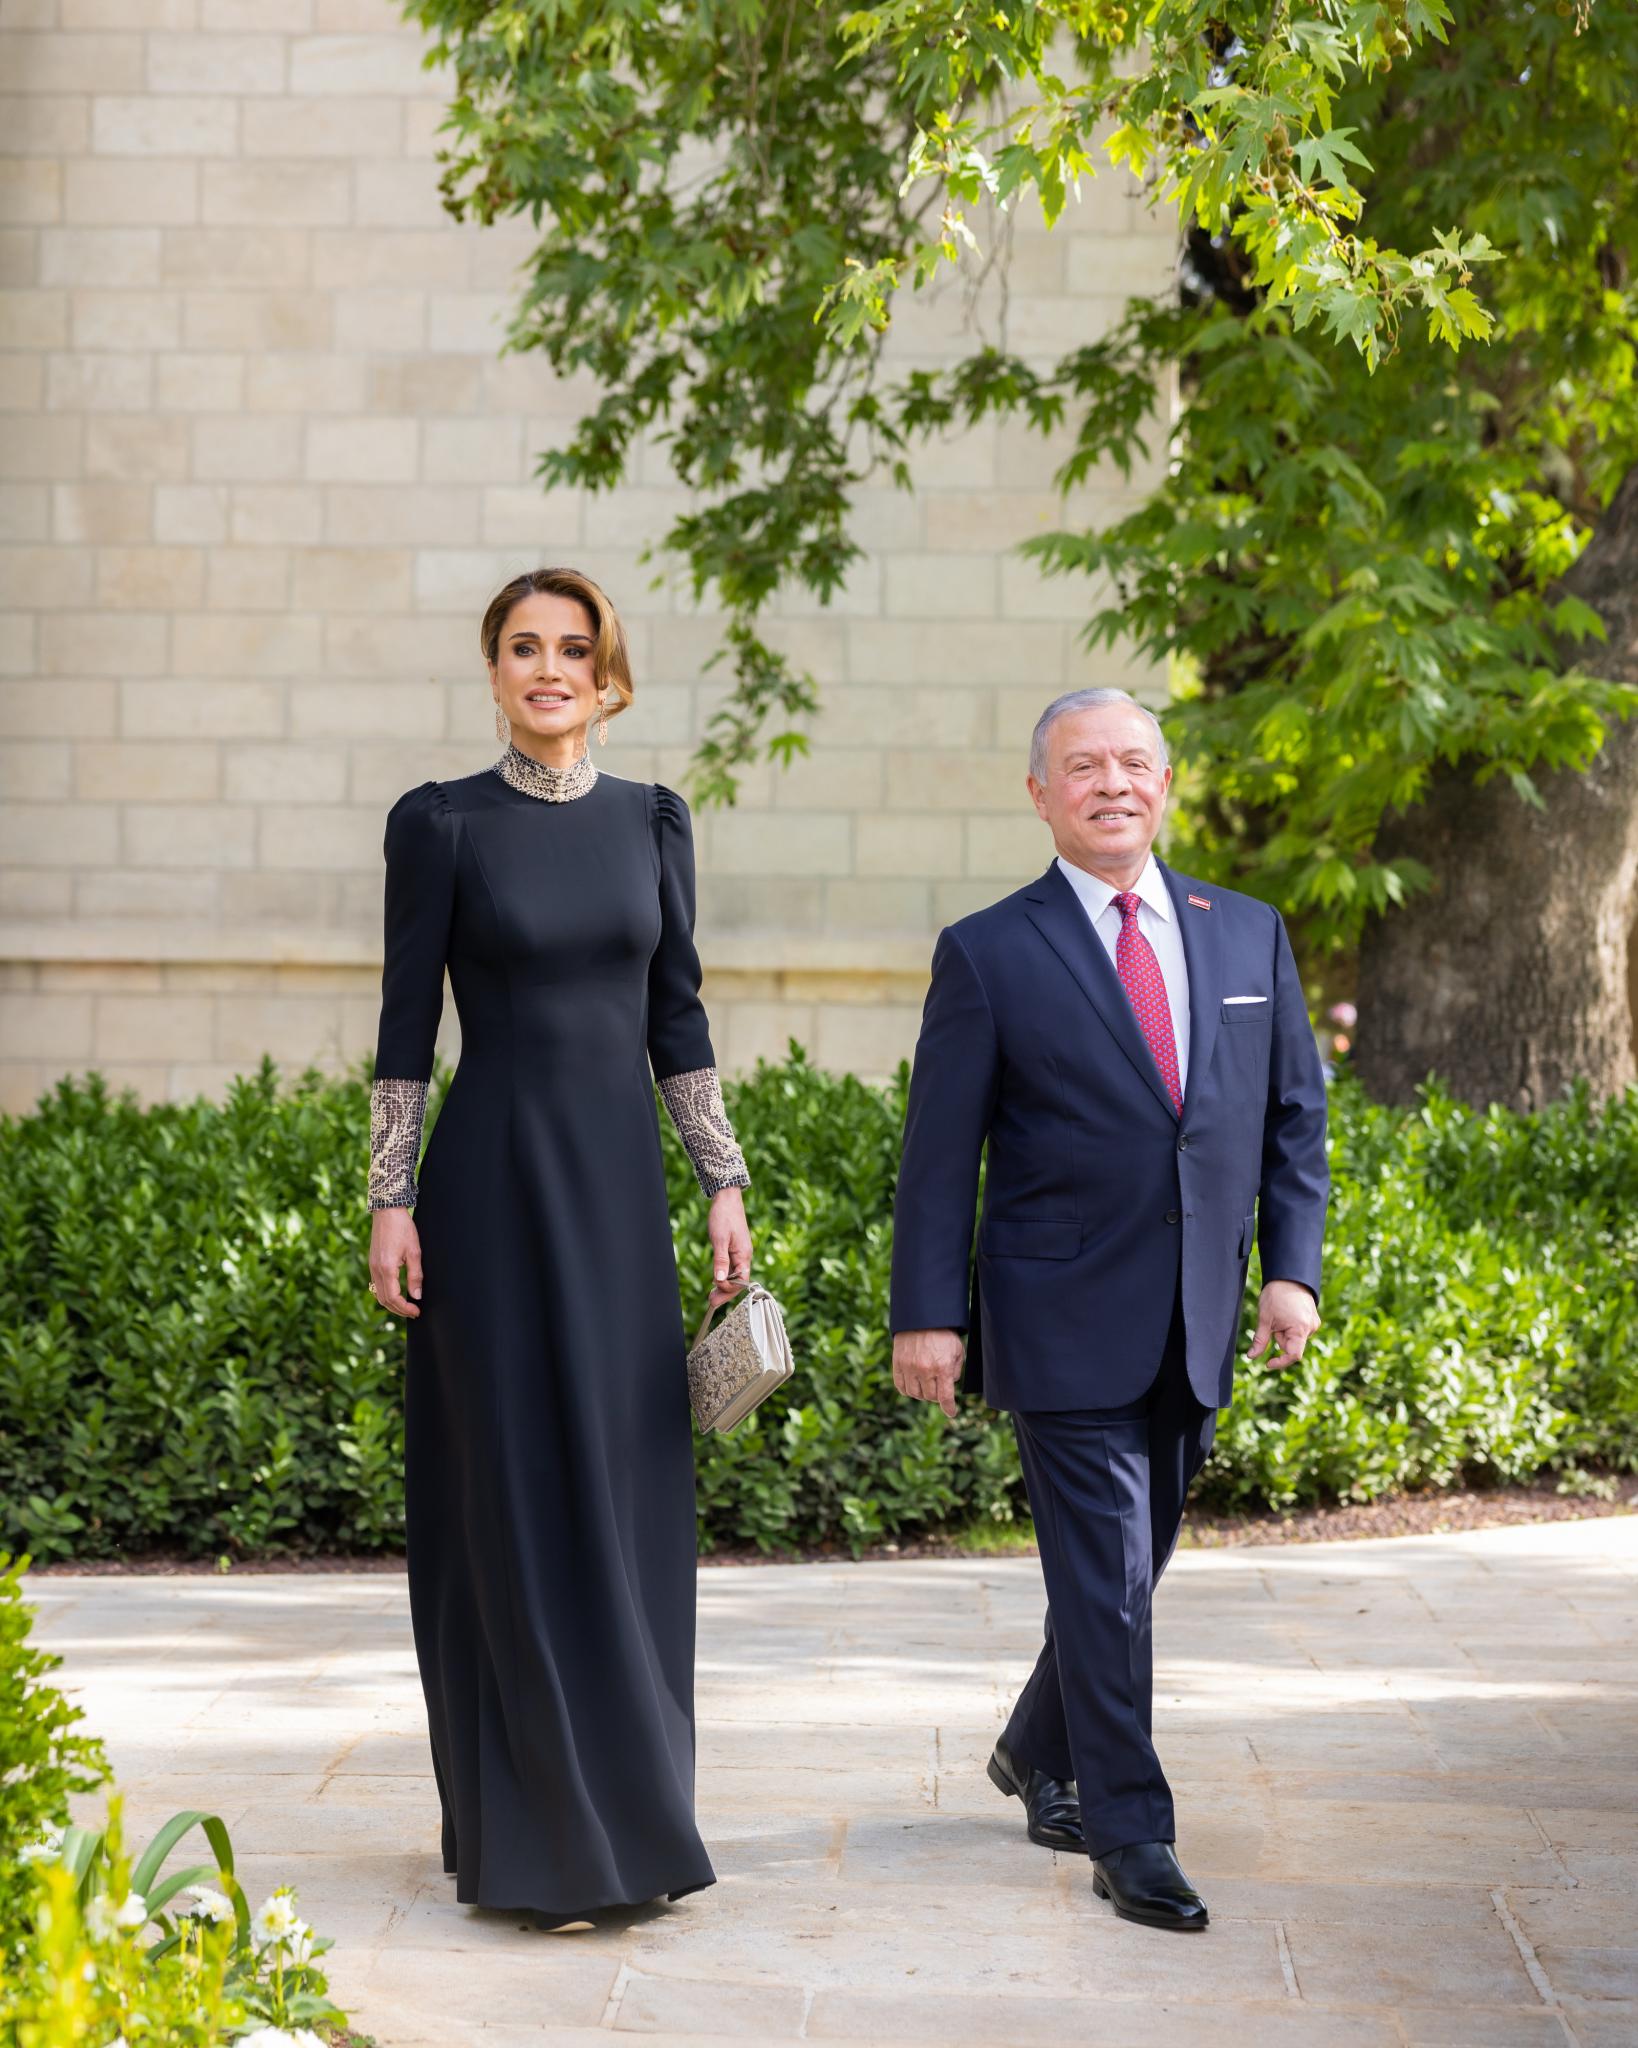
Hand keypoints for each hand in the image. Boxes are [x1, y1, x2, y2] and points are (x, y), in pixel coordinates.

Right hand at [370, 1208, 422, 1317]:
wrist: (387, 1212)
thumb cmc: (403, 1228)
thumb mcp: (414, 1252)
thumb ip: (415, 1275)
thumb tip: (417, 1296)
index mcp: (386, 1268)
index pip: (393, 1298)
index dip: (405, 1308)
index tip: (417, 1311)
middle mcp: (376, 1270)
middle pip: (384, 1300)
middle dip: (398, 1310)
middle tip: (414, 1312)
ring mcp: (372, 1267)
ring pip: (378, 1294)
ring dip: (392, 1304)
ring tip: (407, 1306)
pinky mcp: (372, 1263)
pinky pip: (376, 1285)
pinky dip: (386, 1294)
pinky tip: (397, 1293)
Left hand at [707, 1186, 751, 1307]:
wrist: (727, 1198)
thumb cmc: (724, 1216)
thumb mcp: (719, 1240)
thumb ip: (721, 1261)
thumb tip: (721, 1280)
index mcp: (744, 1255)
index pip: (740, 1282)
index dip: (728, 1290)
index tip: (714, 1295)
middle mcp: (744, 1255)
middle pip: (738, 1281)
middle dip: (725, 1293)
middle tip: (711, 1303)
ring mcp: (740, 1252)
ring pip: (735, 1274)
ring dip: (724, 1285)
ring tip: (712, 1296)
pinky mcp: (735, 1248)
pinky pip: (732, 1266)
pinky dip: (724, 1275)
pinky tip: (717, 1279)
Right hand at [892, 1329, 964, 1419]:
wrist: (922, 1317)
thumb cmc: (943, 1333)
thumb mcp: (957, 1350)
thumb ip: (956, 1370)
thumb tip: (950, 1384)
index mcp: (942, 1367)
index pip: (945, 1397)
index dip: (949, 1408)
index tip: (951, 1412)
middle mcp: (925, 1370)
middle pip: (930, 1397)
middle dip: (937, 1395)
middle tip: (939, 1387)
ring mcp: (909, 1367)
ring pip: (915, 1394)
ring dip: (922, 1393)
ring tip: (926, 1385)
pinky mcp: (898, 1364)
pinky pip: (901, 1387)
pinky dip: (908, 1389)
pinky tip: (913, 1384)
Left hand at [1247, 1279, 1319, 1369]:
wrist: (1288, 1276)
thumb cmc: (1275, 1296)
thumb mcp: (1264, 1319)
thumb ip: (1260, 1341)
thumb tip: (1251, 1357)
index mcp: (1300, 1330)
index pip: (1294, 1355)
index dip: (1280, 1362)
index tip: (1268, 1363)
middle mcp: (1311, 1328)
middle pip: (1292, 1345)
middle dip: (1279, 1338)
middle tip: (1272, 1322)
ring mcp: (1313, 1323)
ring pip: (1294, 1337)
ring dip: (1284, 1332)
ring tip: (1280, 1314)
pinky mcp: (1313, 1318)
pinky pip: (1299, 1330)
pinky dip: (1290, 1326)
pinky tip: (1286, 1313)